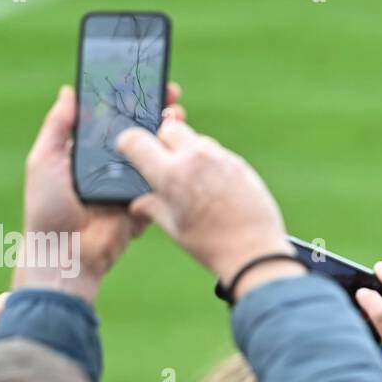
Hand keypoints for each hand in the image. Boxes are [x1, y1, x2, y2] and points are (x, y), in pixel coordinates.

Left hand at [19, 83, 184, 301]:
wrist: (67, 254)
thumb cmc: (47, 208)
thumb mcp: (45, 160)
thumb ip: (58, 127)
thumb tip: (69, 90)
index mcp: (87, 154)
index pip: (111, 120)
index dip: (127, 101)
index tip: (143, 81)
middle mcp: (110, 167)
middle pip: (137, 134)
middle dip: (155, 113)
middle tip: (171, 95)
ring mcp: (129, 187)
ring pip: (153, 156)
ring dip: (167, 136)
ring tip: (178, 118)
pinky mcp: (144, 205)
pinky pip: (161, 186)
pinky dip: (171, 169)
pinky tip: (180, 151)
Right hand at [115, 118, 297, 294]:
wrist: (254, 251)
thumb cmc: (211, 245)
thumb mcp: (174, 228)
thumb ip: (152, 208)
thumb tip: (137, 203)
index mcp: (170, 174)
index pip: (135, 140)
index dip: (127, 143)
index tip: (129, 151)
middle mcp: (194, 158)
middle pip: (168, 129)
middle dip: (162, 143)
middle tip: (165, 166)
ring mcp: (220, 158)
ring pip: (195, 139)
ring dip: (188, 151)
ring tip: (193, 181)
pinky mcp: (239, 163)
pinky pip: (216, 152)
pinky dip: (209, 162)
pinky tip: (213, 187)